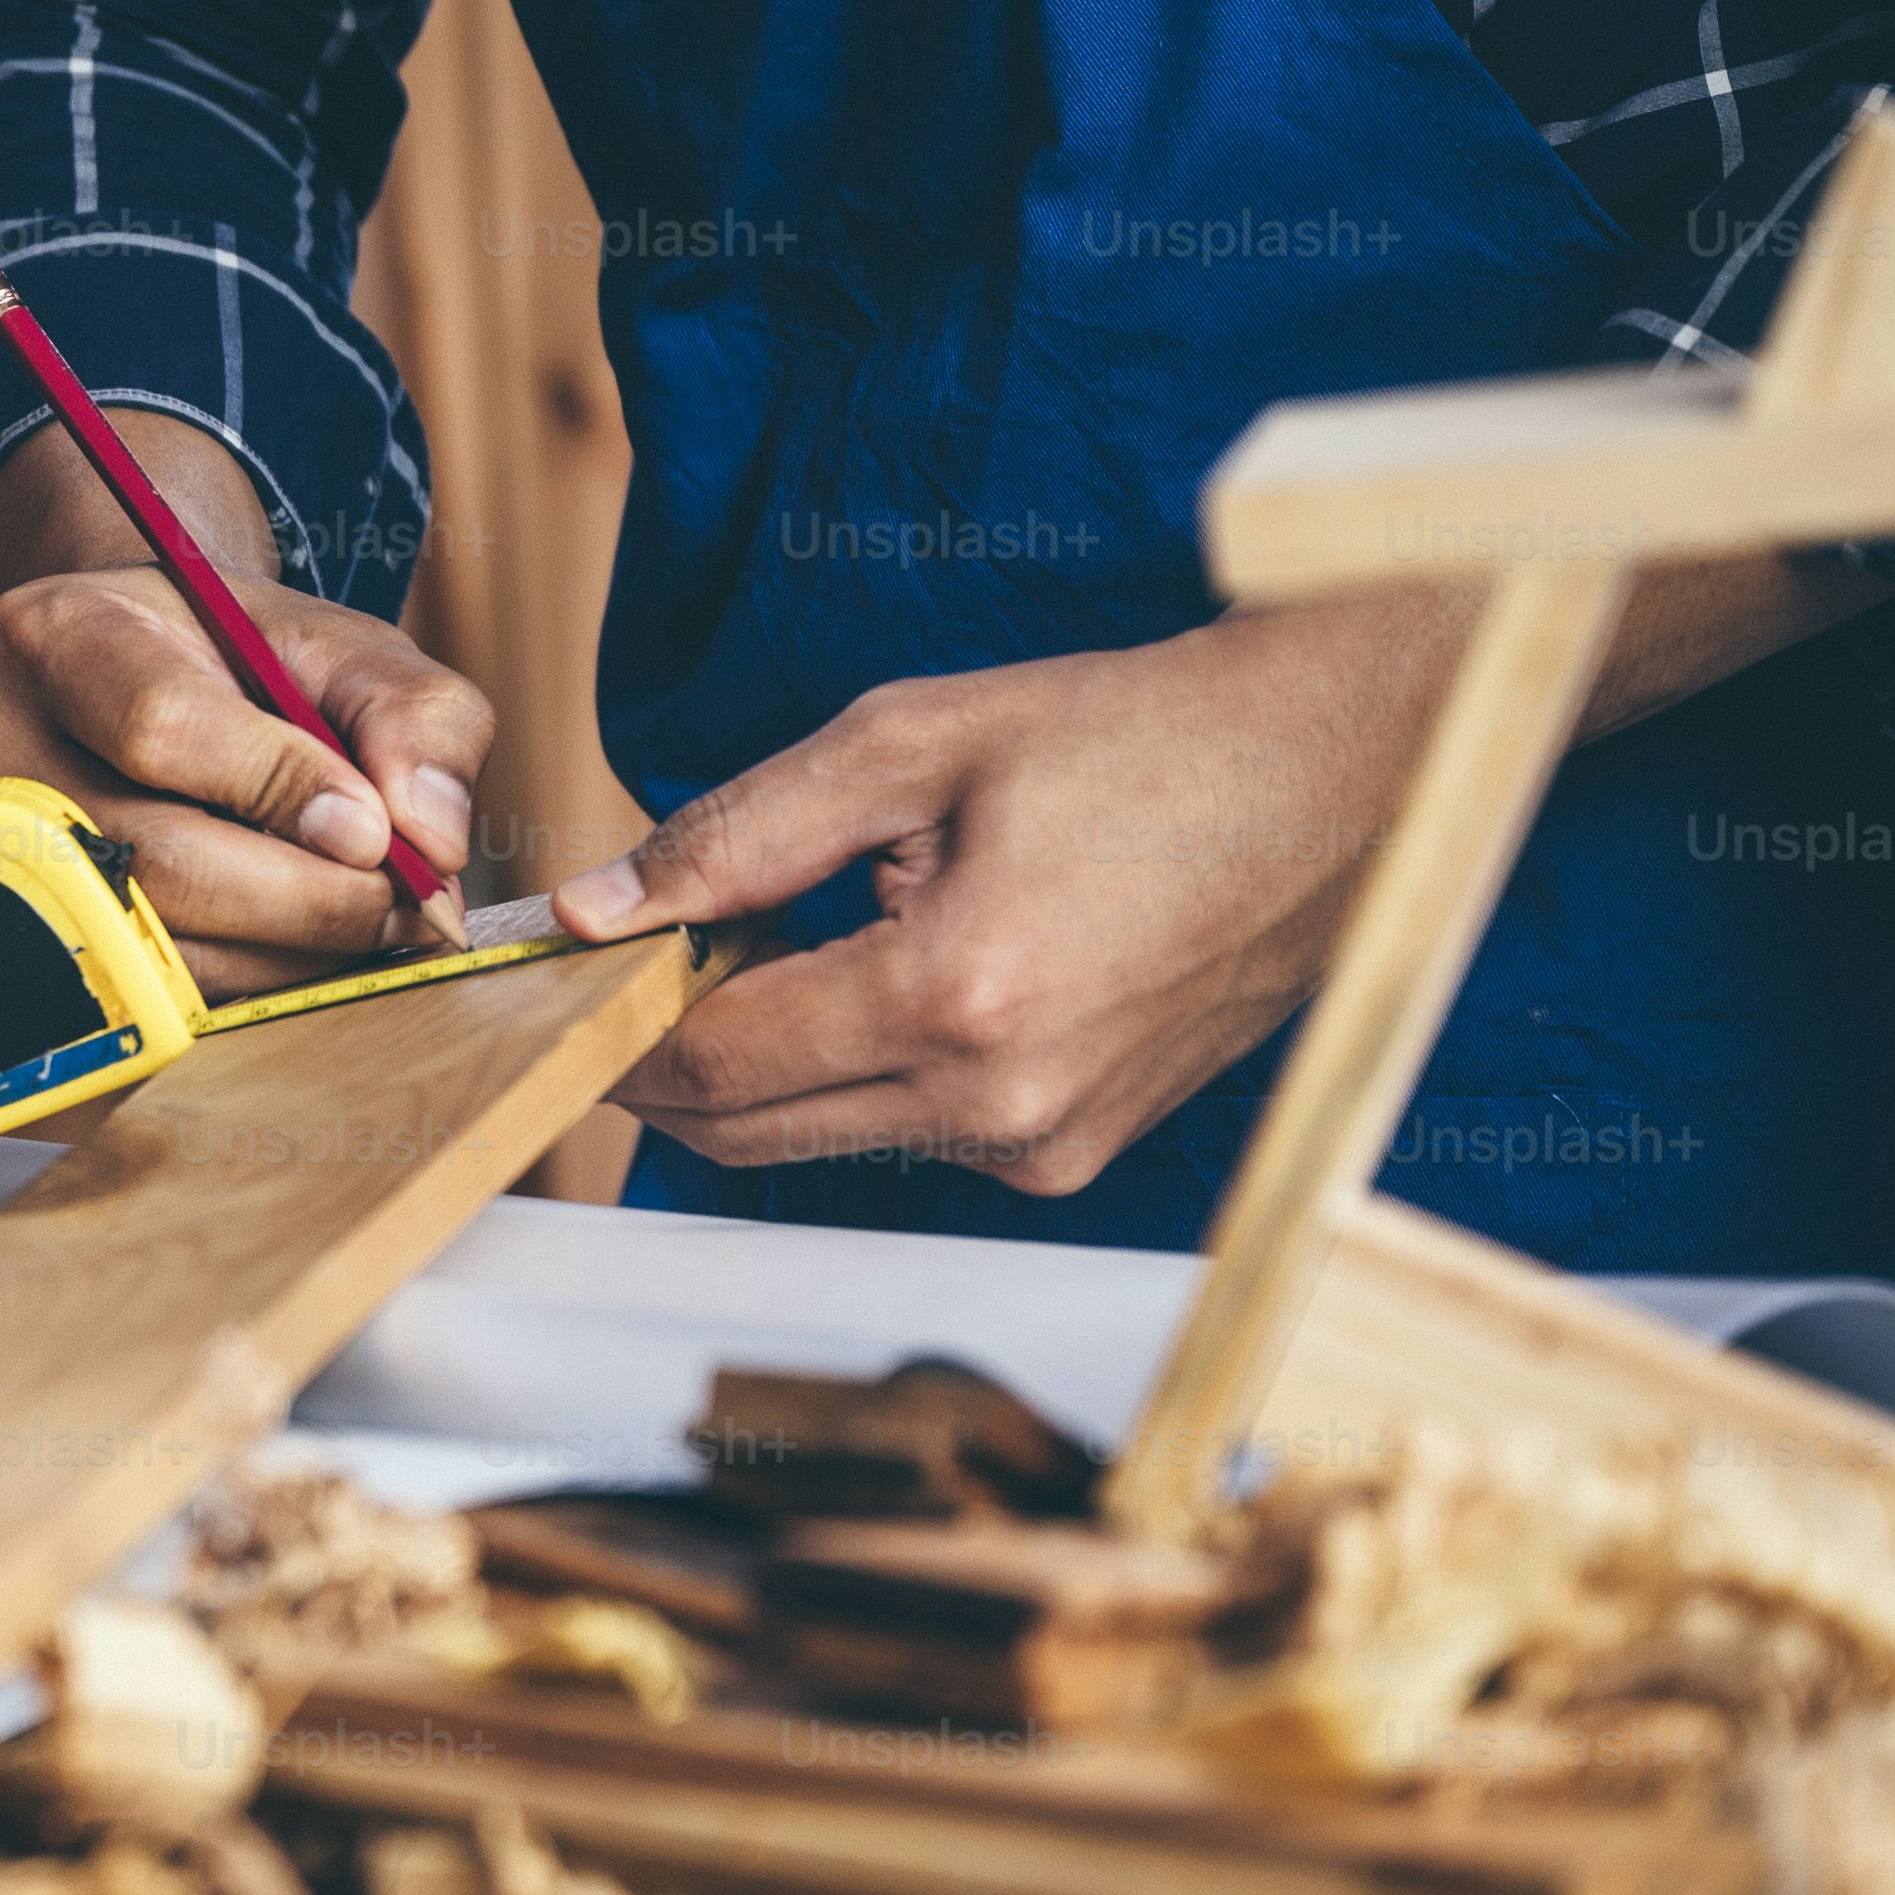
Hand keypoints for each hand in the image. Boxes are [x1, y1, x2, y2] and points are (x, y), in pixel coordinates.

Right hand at [0, 421, 485, 987]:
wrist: (133, 681)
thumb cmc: (237, 660)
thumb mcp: (341, 645)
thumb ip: (415, 716)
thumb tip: (428, 839)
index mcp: (60, 634)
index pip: (161, 726)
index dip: (279, 789)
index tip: (376, 834)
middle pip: (149, 859)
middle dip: (302, 900)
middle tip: (401, 906)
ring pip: (146, 944)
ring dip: (282, 954)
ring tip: (362, 922)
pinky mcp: (5, 927)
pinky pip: (136, 986)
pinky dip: (241, 977)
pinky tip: (295, 946)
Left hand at [558, 593, 1474, 1189]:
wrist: (1331, 778)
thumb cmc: (1137, 738)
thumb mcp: (913, 741)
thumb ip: (740, 833)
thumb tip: (600, 906)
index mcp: (957, 1000)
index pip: (713, 1060)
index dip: (616, 1019)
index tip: (563, 969)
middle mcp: (1003, 1108)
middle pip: (745, 1129)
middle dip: (667, 1052)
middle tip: (632, 954)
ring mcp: (1047, 1149)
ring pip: (820, 1137)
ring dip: (765, 1058)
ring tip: (781, 934)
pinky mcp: (1075, 1155)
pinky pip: (907, 1132)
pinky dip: (860, 1066)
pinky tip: (893, 966)